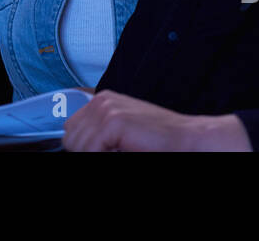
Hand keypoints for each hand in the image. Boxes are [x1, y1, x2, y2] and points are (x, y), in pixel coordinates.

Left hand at [62, 90, 249, 151]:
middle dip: (85, 152)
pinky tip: (122, 152)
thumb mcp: (122, 133)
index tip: (99, 152)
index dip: (82, 148)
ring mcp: (106, 109)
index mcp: (101, 102)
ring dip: (94, 155)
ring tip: (119, 152)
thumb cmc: (159, 141)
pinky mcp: (113, 121)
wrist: (188, 139)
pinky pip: (89, 150)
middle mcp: (100, 101)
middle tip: (112, 153)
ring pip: (77, 145)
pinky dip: (100, 157)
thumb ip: (100, 134)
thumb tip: (75, 146)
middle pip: (71, 138)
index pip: (71, 129)